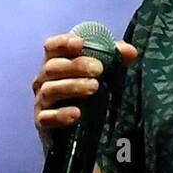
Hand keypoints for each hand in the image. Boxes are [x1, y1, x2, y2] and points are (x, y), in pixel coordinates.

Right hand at [32, 31, 137, 153]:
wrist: (76, 130)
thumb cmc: (86, 92)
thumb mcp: (102, 73)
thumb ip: (114, 58)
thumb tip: (130, 51)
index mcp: (55, 62)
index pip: (51, 47)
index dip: (62, 42)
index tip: (80, 43)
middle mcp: (43, 79)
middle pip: (52, 67)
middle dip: (76, 65)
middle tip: (99, 69)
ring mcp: (41, 101)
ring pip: (50, 90)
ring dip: (72, 86)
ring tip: (94, 87)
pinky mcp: (42, 122)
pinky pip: (46, 117)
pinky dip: (60, 115)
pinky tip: (77, 114)